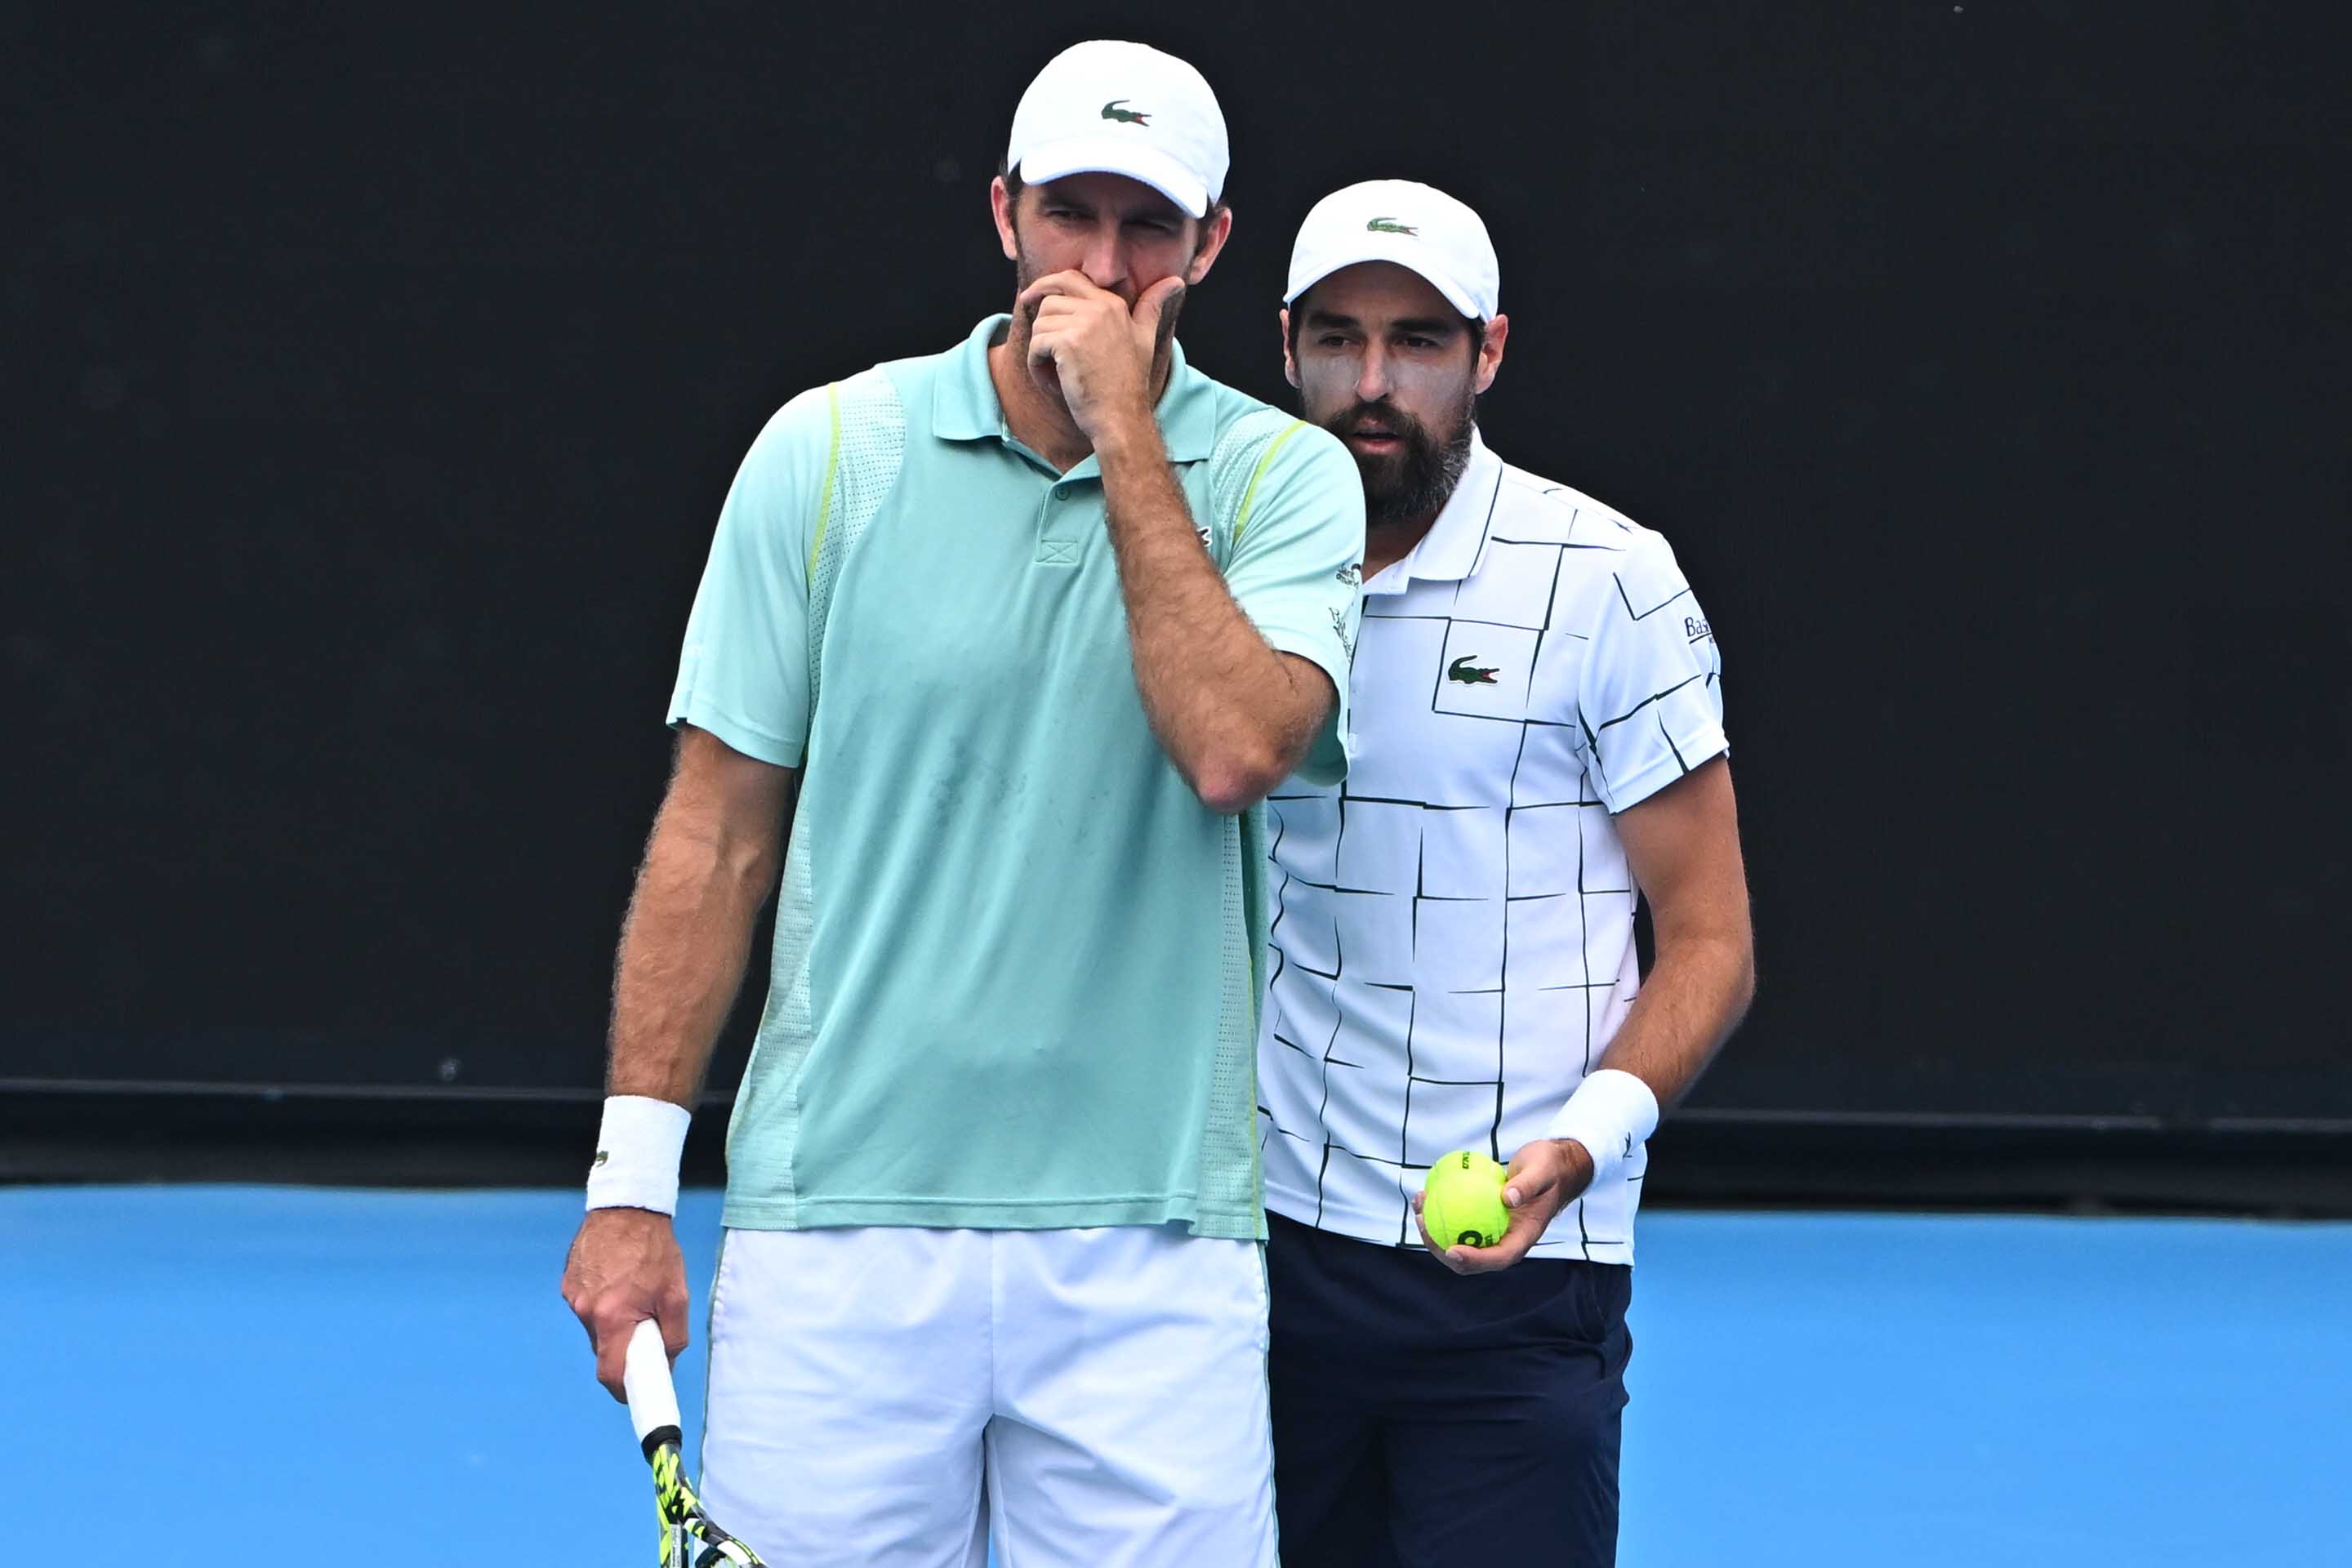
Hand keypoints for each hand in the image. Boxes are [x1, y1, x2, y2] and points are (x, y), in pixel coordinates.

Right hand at [559, 1207, 688, 1401]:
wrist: (627, 1206)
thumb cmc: (654, 1248)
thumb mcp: (676, 1294)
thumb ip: (673, 1335)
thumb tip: (665, 1363)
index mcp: (612, 1317)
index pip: (610, 1373)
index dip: (624, 1390)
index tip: (636, 1395)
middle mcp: (586, 1310)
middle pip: (604, 1350)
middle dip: (624, 1349)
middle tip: (647, 1331)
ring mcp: (573, 1295)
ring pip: (595, 1327)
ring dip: (614, 1322)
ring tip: (634, 1293)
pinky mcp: (568, 1282)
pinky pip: (587, 1306)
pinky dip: (603, 1303)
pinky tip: (618, 1280)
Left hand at [1018, 271, 1183, 442]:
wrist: (1122, 416)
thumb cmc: (1130, 382)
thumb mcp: (1145, 338)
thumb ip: (1153, 306)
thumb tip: (1177, 280)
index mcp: (1113, 304)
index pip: (1070, 279)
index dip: (1047, 285)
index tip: (1032, 298)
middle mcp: (1099, 307)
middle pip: (1050, 298)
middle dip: (1037, 315)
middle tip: (1032, 328)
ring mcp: (1083, 324)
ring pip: (1040, 323)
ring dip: (1040, 349)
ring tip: (1054, 372)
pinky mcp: (1067, 343)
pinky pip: (1036, 345)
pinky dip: (1036, 366)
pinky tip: (1052, 382)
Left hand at [1412, 1137, 1595, 1274]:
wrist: (1552, 1166)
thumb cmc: (1549, 1168)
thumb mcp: (1542, 1170)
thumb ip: (1528, 1184)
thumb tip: (1507, 1198)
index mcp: (1523, 1238)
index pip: (1498, 1258)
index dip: (1474, 1260)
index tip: (1452, 1250)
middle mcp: (1506, 1240)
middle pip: (1471, 1259)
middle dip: (1442, 1249)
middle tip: (1423, 1222)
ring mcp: (1493, 1231)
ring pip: (1459, 1241)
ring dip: (1434, 1230)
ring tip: (1419, 1204)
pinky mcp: (1482, 1219)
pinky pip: (1458, 1221)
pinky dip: (1440, 1211)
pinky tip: (1425, 1193)